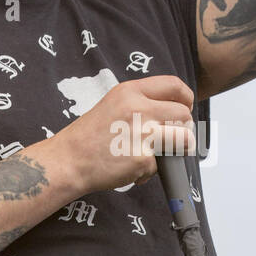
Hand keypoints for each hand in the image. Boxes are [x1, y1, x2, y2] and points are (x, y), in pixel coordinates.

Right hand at [55, 74, 195, 194]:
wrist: (68, 161)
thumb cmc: (89, 136)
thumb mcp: (114, 104)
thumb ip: (142, 102)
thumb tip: (173, 110)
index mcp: (130, 92)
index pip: (174, 85)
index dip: (186, 98)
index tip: (185, 108)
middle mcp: (138, 109)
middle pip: (183, 114)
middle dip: (183, 128)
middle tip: (172, 138)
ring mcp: (142, 134)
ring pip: (183, 138)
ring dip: (177, 148)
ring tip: (158, 153)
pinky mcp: (142, 158)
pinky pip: (163, 164)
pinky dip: (151, 170)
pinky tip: (133, 168)